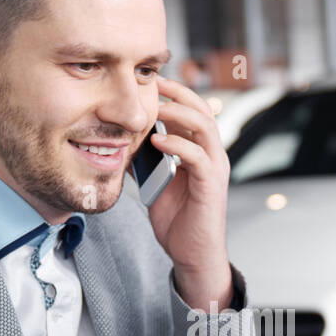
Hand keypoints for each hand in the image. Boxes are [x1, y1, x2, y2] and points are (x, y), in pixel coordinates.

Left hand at [145, 77, 232, 310]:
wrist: (191, 254)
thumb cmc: (177, 221)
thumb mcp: (154, 185)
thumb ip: (144, 163)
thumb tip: (120, 144)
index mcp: (200, 152)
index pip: (193, 112)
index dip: (175, 95)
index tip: (151, 82)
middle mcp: (212, 155)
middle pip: (203, 110)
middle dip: (179, 93)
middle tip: (154, 81)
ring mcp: (214, 169)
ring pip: (205, 127)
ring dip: (178, 113)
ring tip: (155, 107)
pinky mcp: (211, 185)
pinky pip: (197, 156)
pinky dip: (177, 144)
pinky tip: (156, 141)